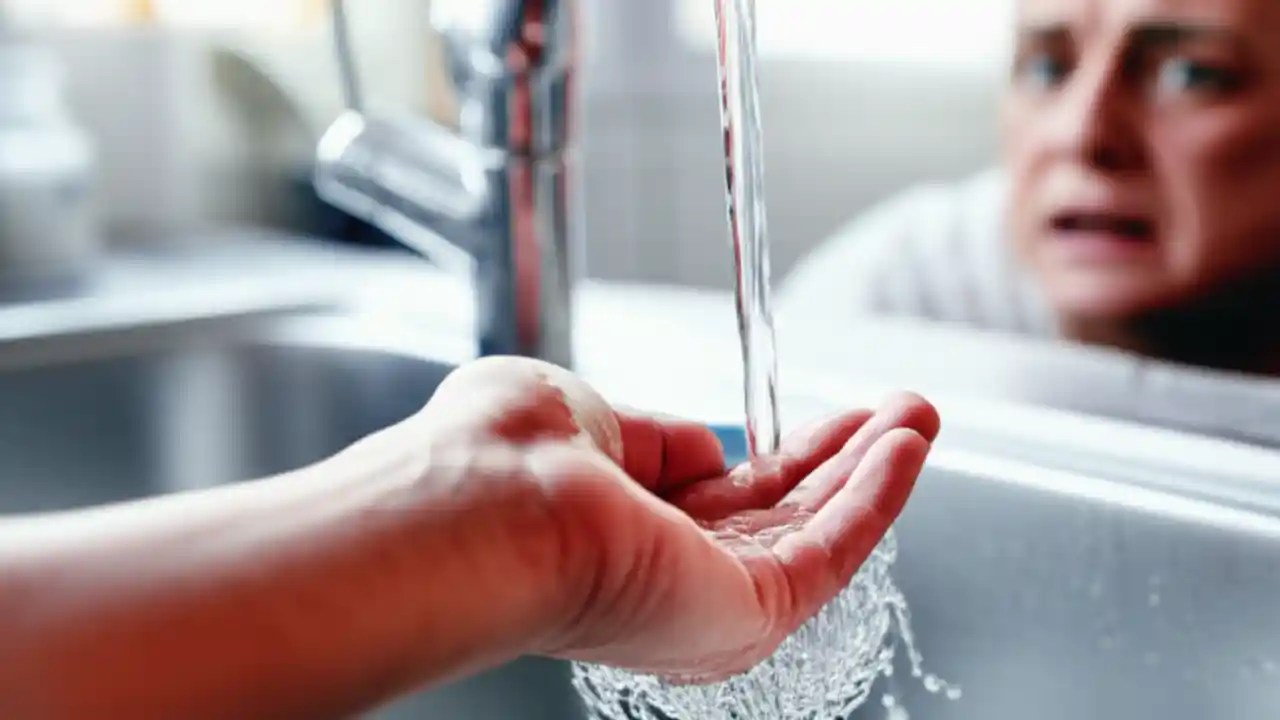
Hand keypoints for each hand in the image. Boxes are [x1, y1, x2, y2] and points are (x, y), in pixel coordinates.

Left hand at [416, 356, 939, 682]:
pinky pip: (831, 550)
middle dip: (846, 459)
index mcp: (628, 532)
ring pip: (816, 530)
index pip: (726, 497)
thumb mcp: (587, 418)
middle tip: (900, 410)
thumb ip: (655, 440)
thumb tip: (707, 447)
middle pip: (784, 513)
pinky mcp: (748, 612)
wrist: (485, 510)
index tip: (832, 418)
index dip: (785, 454)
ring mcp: (712, 601)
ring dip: (875, 470)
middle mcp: (672, 578)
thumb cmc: (502, 457)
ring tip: (921, 414)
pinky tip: (904, 445)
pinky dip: (874, 495)